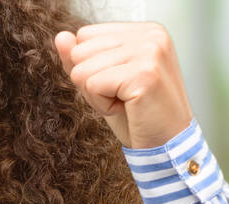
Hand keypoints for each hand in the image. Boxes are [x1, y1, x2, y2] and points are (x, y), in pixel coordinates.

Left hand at [54, 22, 194, 148]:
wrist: (167, 147)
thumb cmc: (141, 117)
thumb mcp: (105, 83)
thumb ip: (83, 58)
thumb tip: (61, 37)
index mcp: (145, 31)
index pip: (86, 35)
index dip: (92, 68)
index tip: (121, 86)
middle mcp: (151, 35)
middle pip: (80, 50)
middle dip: (93, 82)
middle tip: (124, 98)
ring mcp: (150, 52)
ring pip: (82, 69)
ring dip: (98, 96)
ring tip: (127, 104)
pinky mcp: (144, 73)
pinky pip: (92, 85)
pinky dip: (103, 106)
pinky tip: (128, 109)